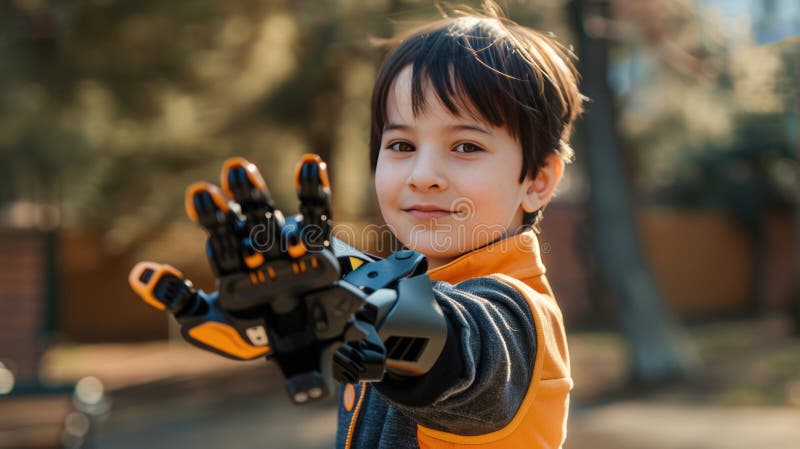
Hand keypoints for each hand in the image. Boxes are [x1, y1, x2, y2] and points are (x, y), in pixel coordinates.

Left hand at [128, 155, 371, 402]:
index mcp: (235, 265)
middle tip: (233, 167)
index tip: (201, 193)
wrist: (314, 350)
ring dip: (260, 194)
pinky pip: (316, 217)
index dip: (212, 215)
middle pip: (246, 217)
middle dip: (240, 194)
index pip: (221, 236)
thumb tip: (138, 274)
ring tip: (247, 169)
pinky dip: (315, 190)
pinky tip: (310, 163)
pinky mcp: (320, 247)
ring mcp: (288, 246)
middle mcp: (259, 249)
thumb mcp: (217, 327)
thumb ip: (181, 302)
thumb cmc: (264, 338)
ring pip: (273, 216)